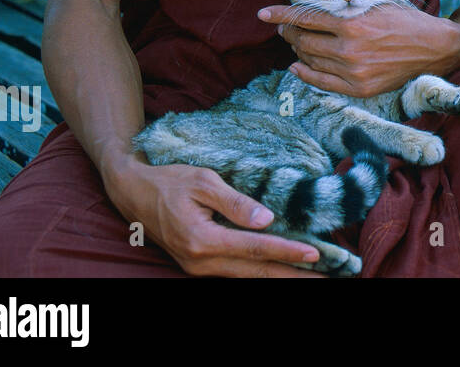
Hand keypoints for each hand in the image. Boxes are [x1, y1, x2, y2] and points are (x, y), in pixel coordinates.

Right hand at [106, 157, 328, 277]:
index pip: (256, 249)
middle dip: (292, 277)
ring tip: (312, 278)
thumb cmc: (170, 181)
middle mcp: (201, 262)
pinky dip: (262, 272)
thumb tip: (267, 220)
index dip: (288, 252)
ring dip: (280, 277)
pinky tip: (282, 270)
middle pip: (256, 272)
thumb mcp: (204, 182)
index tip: (316, 255)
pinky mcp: (199, 265)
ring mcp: (199, 267)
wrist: (133, 193)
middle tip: (326, 278)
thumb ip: (236, 203)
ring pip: (247, 276)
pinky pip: (236, 272)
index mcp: (203, 240)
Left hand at [257, 2, 459, 97]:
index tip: (264, 14)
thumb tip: (314, 12)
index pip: (305, 18)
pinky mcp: (359, 89)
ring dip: (298, 51)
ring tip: (297, 43)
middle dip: (289, 33)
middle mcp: (349, 50)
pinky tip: (298, 66)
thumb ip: (345, 8)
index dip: (281, 15)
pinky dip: (305, 74)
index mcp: (352, 24)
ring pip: (310, 61)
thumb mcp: (375, 5)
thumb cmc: (405, 22)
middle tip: (284, 28)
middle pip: (304, 41)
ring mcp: (353, 72)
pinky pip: (321, 83)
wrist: (435, 48)